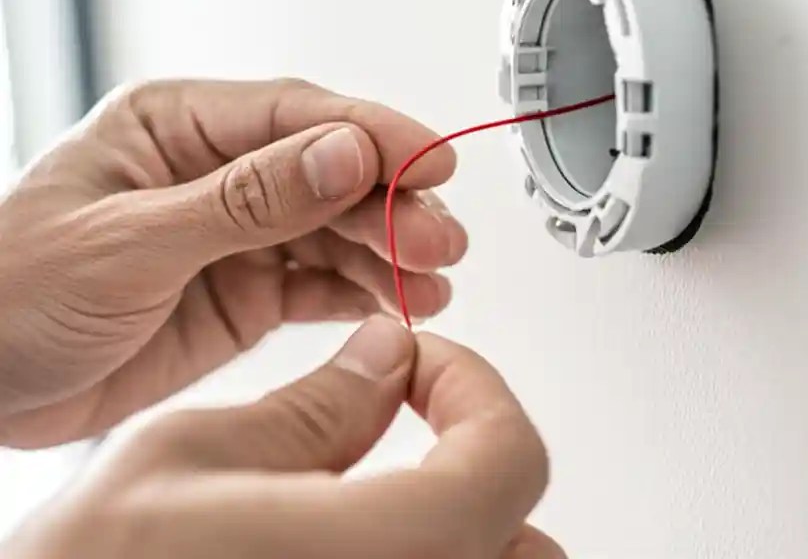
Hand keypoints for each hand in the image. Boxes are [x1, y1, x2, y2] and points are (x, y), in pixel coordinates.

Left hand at [0, 79, 466, 447]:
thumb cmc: (7, 292)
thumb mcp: (129, 240)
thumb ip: (247, 199)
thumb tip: (345, 153)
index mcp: (176, 128)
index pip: (298, 117)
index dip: (374, 137)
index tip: (432, 163)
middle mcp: (215, 174)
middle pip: (331, 175)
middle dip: (392, 206)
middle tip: (439, 240)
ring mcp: (234, 236)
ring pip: (337, 231)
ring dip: (390, 253)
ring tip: (435, 279)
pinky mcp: (244, 295)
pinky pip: (320, 285)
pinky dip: (364, 294)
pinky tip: (403, 303)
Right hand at [2, 315, 561, 558]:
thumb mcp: (191, 460)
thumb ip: (319, 406)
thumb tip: (387, 358)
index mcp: (390, 550)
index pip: (509, 456)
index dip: (472, 387)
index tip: (419, 368)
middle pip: (526, 536)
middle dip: (480, 465)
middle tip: (421, 430)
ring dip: (469, 532)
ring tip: (392, 502)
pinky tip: (353, 552)